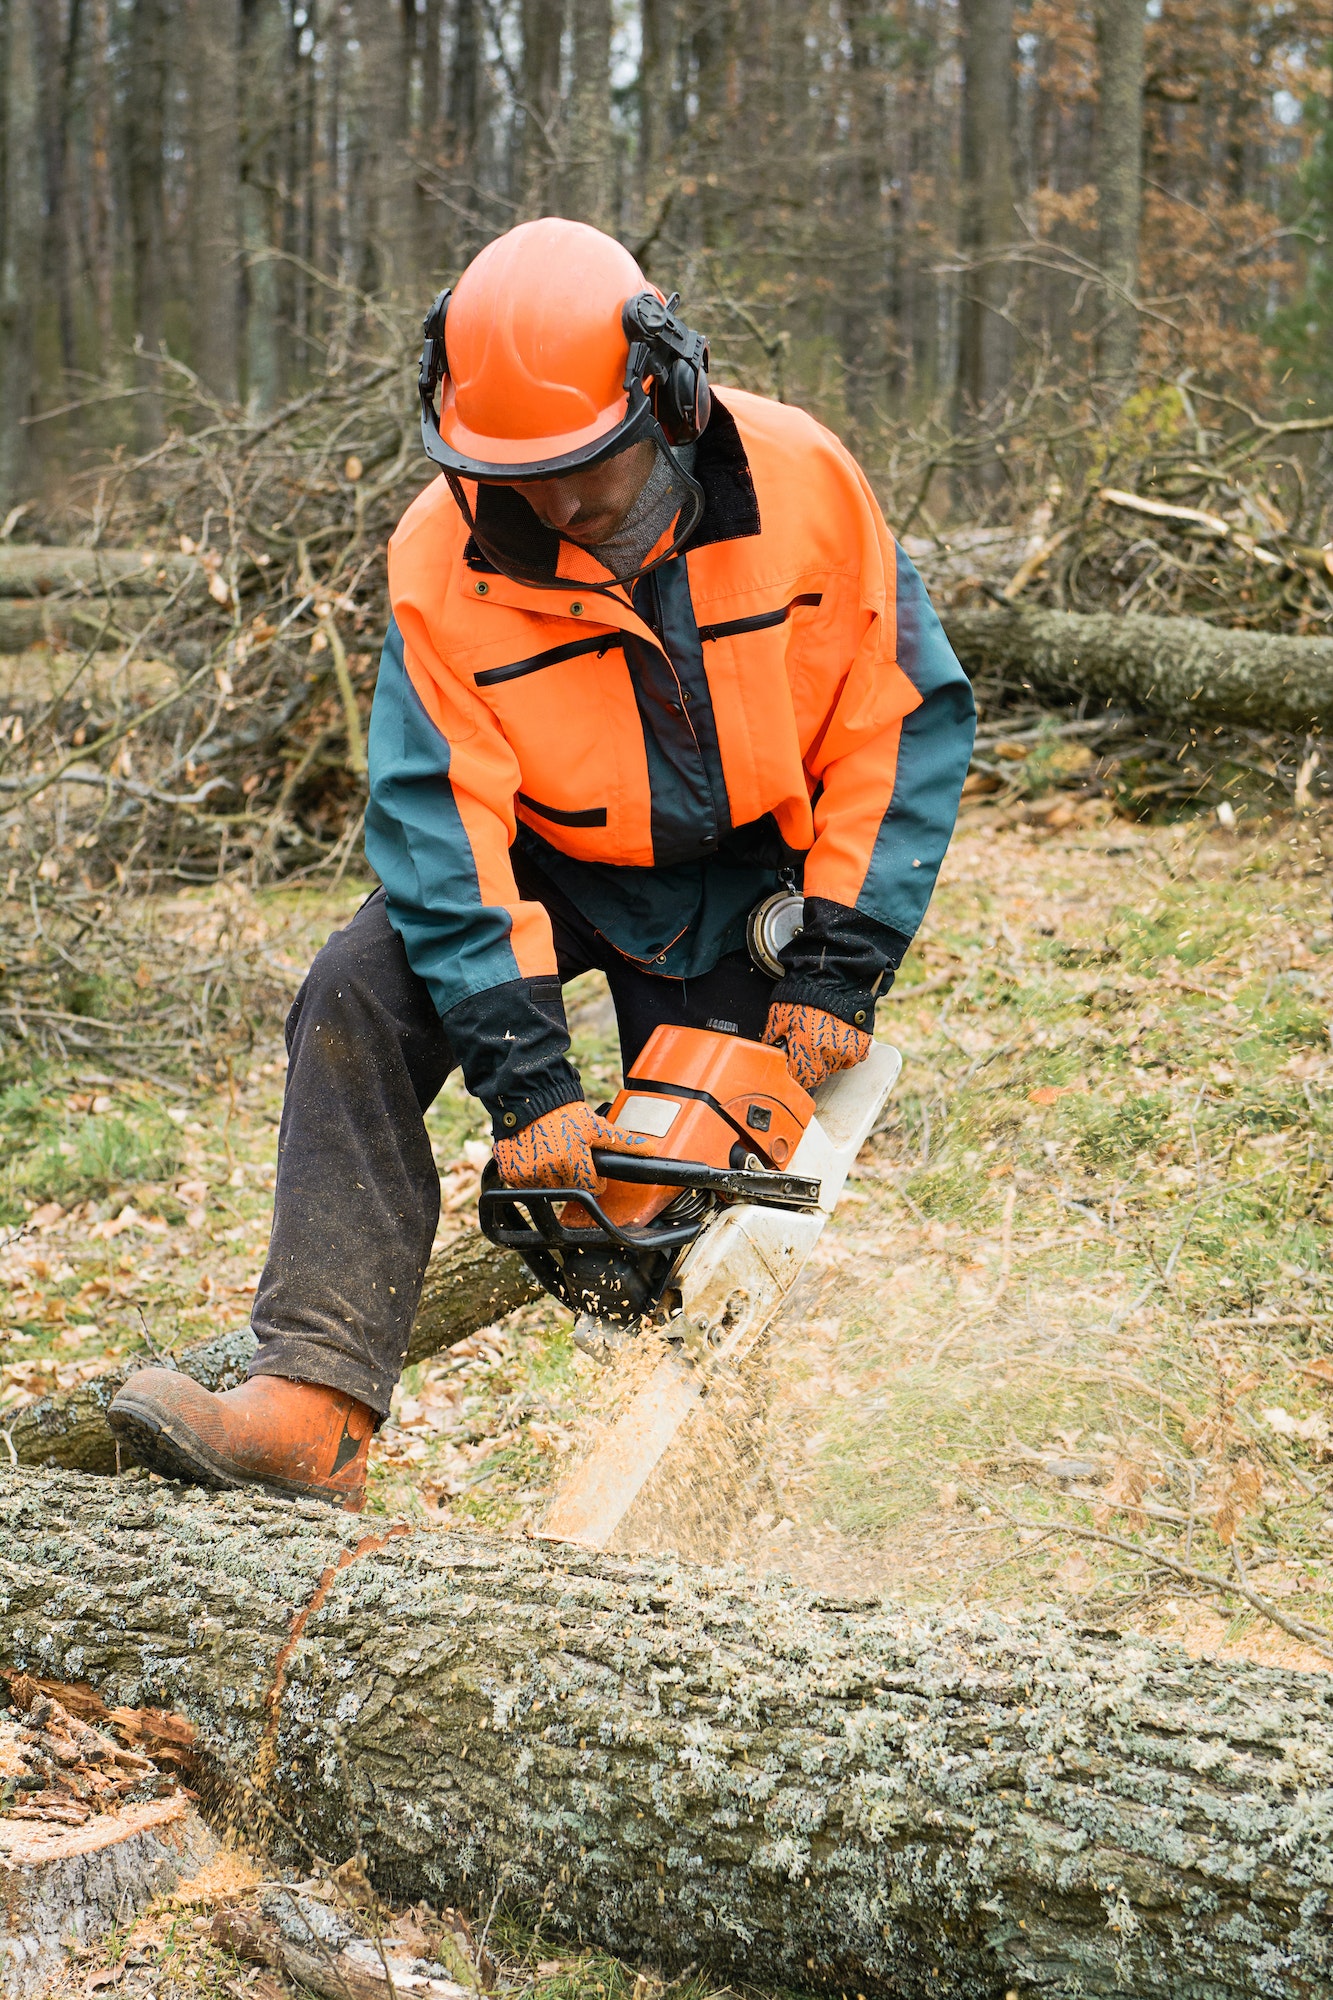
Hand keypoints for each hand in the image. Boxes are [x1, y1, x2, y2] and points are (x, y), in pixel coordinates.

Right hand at [493, 1100, 651, 1192]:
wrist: (528, 1098)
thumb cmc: (565, 1112)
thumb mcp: (596, 1126)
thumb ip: (623, 1142)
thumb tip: (651, 1150)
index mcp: (573, 1163)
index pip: (591, 1189)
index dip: (594, 1177)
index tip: (587, 1164)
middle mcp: (549, 1172)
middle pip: (569, 1191)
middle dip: (571, 1176)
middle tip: (567, 1154)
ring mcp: (527, 1175)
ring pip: (546, 1190)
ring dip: (550, 1177)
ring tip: (550, 1152)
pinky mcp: (510, 1173)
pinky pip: (524, 1184)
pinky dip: (529, 1174)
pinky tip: (534, 1155)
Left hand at [763, 1001, 871, 1094]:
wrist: (835, 979)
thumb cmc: (804, 995)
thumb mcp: (779, 1016)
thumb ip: (774, 1040)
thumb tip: (769, 1055)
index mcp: (806, 1047)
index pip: (802, 1078)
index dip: (797, 1075)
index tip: (795, 1069)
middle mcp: (828, 1052)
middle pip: (819, 1075)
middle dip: (811, 1068)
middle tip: (808, 1051)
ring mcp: (847, 1050)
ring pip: (834, 1067)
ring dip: (828, 1059)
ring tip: (823, 1037)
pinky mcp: (862, 1045)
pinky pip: (851, 1059)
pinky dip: (845, 1052)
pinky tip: (838, 1036)